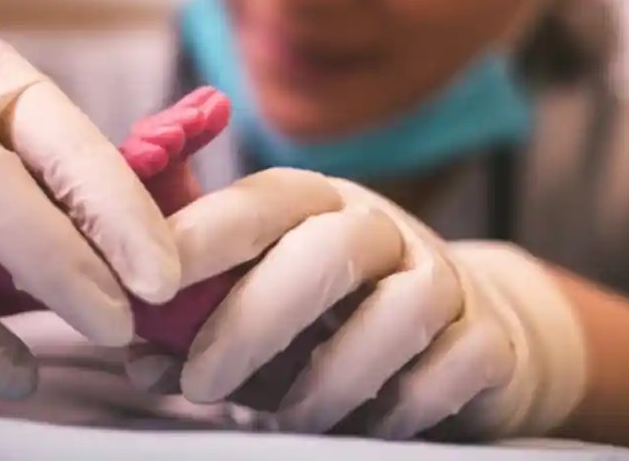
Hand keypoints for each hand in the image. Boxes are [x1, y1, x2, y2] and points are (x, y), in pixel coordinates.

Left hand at [126, 170, 588, 440]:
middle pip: (329, 247)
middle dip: (256, 316)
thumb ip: (201, 330)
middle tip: (200, 381)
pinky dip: (402, 406)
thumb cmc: (334, 325)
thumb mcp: (262, 316)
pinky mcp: (489, 339)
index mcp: (315, 206)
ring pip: (401, 308)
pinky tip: (369, 426)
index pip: (259, 201)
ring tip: (290, 419)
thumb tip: (140, 358)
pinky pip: (452, 367)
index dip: (203, 235)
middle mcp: (382, 229)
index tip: (146, 288)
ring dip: (332, 375)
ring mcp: (443, 278)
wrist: (461, 340)